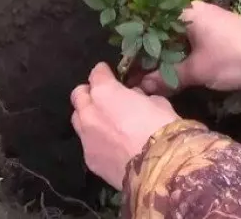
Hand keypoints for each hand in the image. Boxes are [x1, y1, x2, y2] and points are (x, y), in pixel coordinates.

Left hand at [71, 63, 179, 189]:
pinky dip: (95, 140)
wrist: (159, 168)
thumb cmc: (162, 128)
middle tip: (103, 98)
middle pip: (79, 95)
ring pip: (78, 120)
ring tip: (103, 122)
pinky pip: (87, 143)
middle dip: (89, 93)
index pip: (96, 74)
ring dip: (88, 116)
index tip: (110, 74)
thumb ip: (139, 97)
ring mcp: (86, 138)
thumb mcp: (157, 102)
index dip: (104, 73)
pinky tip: (109, 145)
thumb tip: (134, 98)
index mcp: (105, 92)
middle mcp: (89, 112)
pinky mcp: (89, 160)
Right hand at [140, 1, 240, 94]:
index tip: (127, 70)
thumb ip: (168, 77)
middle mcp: (188, 11)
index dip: (136, 50)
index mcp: (182, 12)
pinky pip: (185, 43)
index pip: (148, 27)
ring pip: (172, 40)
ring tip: (148, 78)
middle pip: (158, 33)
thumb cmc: (235, 56)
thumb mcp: (199, 70)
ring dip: (163, 58)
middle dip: (147, 56)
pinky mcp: (211, 31)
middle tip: (135, 78)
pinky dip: (177, 57)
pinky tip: (169, 72)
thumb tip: (142, 88)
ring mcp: (201, 20)